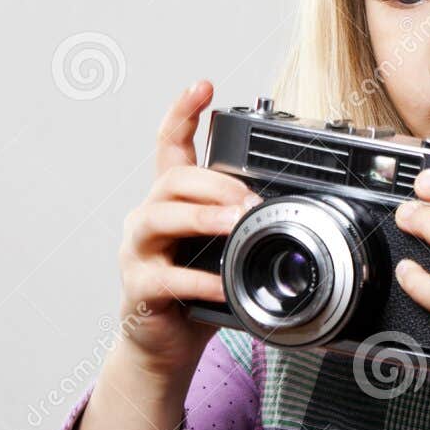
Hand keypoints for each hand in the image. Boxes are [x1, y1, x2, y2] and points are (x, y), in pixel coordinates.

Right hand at [113, 79, 258, 385]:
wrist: (166, 344)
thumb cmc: (198, 291)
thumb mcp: (223, 248)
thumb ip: (244, 221)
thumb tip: (291, 205)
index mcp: (172, 201)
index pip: (170, 145)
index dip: (183, 112)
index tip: (202, 84)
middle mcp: (149, 217)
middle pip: (173, 177)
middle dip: (215, 181)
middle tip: (251, 197)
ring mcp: (138, 251)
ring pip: (161, 217)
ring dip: (204, 217)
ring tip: (235, 224)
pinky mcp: (139, 288)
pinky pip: (166, 277)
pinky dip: (198, 278)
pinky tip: (221, 283)